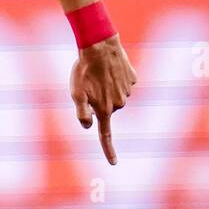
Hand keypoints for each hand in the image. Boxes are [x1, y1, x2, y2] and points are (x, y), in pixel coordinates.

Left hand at [70, 35, 136, 164]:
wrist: (100, 45)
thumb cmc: (84, 70)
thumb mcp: (76, 93)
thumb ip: (82, 113)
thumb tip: (89, 126)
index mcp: (105, 110)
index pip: (106, 135)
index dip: (109, 151)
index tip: (114, 163)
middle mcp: (119, 104)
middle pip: (108, 109)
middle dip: (99, 100)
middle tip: (89, 84)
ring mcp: (128, 90)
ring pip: (115, 95)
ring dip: (107, 87)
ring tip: (99, 73)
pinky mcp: (132, 78)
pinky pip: (123, 82)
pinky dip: (116, 77)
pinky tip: (109, 68)